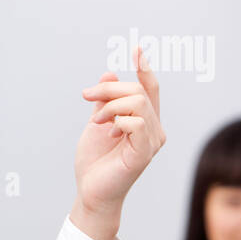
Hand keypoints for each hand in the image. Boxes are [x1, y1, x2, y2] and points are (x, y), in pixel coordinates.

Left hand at [73, 45, 166, 217]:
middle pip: (140, 91)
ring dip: (111, 105)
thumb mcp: (97, 123)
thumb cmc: (95, 161)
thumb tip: (109, 74)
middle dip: (110, 88)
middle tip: (86, 95)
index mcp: (145, 122)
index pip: (150, 90)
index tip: (137, 49)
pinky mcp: (144, 153)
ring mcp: (152, 141)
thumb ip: (105, 101)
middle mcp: (154, 130)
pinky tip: (108, 131)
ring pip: (139, 102)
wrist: (90, 190)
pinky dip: (118, 120)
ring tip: (96, 120)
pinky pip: (137, 122)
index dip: (145, 69)